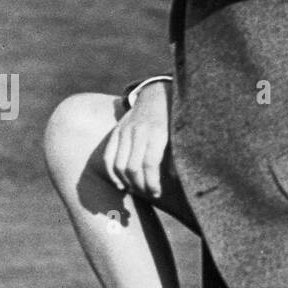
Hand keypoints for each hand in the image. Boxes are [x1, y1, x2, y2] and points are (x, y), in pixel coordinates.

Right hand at [104, 81, 170, 197]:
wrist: (157, 94)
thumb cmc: (173, 119)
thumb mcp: (179, 135)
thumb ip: (176, 156)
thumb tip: (172, 179)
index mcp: (157, 131)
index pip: (150, 163)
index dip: (152, 182)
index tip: (156, 192)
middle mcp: (138, 131)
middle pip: (132, 167)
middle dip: (140, 185)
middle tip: (148, 194)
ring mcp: (124, 131)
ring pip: (119, 164)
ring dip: (127, 182)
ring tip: (137, 190)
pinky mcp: (116, 132)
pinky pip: (108, 156)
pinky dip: (112, 173)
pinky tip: (120, 185)